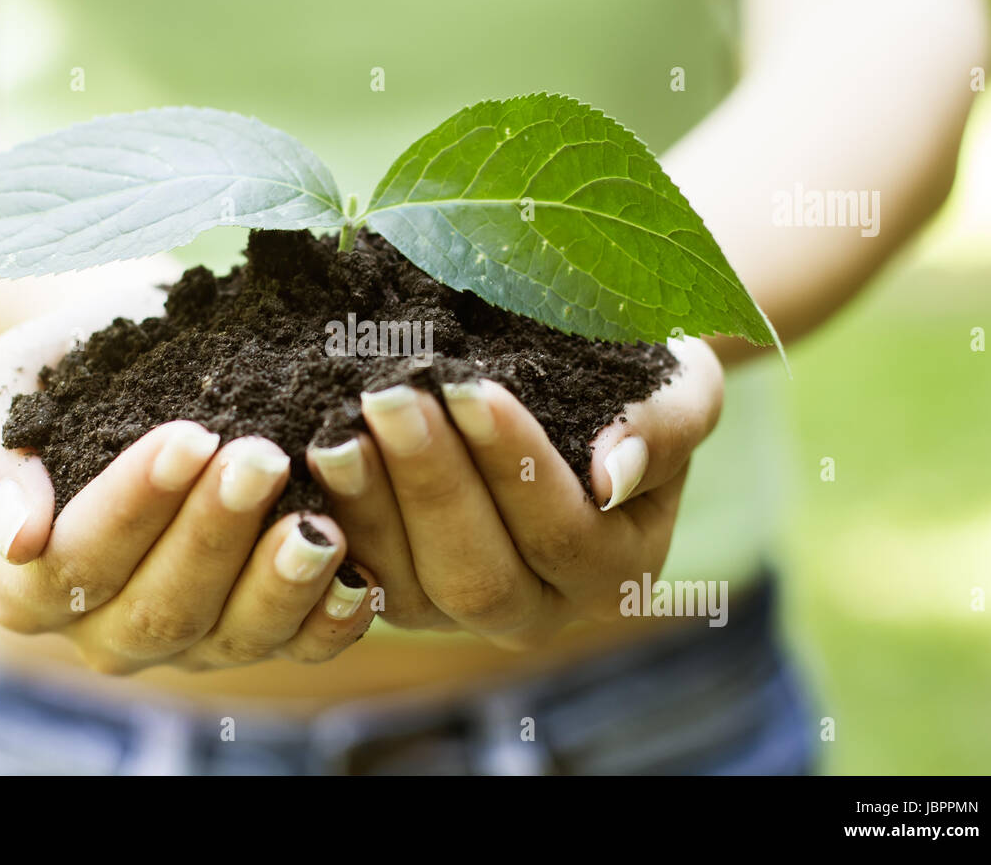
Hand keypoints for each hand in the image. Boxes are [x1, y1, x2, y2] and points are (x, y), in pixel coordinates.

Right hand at [0, 291, 377, 674]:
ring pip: (232, 638)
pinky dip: (331, 618)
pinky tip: (357, 572)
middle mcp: (104, 630)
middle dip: (214, 534)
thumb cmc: (77, 364)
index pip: (75, 562)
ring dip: (278, 583)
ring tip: (315, 523)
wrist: (153, 352)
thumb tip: (17, 539)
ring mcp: (188, 640)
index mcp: (28, 583)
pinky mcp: (261, 631)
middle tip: (260, 459)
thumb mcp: (14, 383)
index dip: (133, 506)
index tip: (189, 438)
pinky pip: (299, 645)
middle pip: (158, 609)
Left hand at [306, 337, 722, 648]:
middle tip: (387, 399)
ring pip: (411, 590)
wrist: (584, 382)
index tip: (471, 387)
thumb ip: (664, 426)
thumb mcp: (681, 386)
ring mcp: (463, 613)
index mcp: (616, 572)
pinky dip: (335, 524)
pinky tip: (308, 461)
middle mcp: (542, 610)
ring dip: (369, 509)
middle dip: (430, 486)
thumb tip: (612, 473)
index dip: (516, 466)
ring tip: (336, 430)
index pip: (563, 532)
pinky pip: (361, 579)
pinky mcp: (403, 595)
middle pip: (479, 576)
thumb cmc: (638, 377)